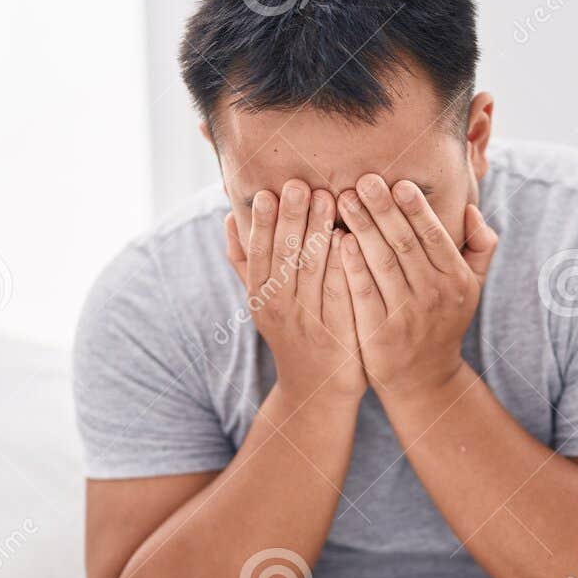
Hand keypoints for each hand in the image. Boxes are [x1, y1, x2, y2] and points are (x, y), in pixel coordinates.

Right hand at [225, 180, 365, 404]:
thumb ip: (245, 263)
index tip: (268, 191)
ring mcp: (309, 322)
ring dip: (319, 232)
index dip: (261, 223)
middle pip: (284, 257)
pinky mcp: (338, 333)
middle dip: (291, 219)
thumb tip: (227, 217)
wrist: (316, 393)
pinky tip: (350, 237)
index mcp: (260, 298)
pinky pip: (340, 293)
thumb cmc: (292, 336)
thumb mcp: (263, 303)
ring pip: (312, 271)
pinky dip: (343, 264)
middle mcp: (280, 309)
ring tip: (329, 197)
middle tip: (299, 184)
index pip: (257, 254)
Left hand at [337, 174, 497, 400]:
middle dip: (383, 209)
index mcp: (455, 280)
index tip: (398, 182)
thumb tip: (472, 209)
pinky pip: (363, 292)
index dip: (417, 209)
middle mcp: (433, 296)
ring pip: (382, 263)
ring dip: (362, 228)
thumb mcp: (471, 288)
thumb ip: (479, 248)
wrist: (424, 380)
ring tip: (344, 199)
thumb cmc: (443, 323)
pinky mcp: (378, 333)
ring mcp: (406, 315)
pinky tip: (337, 240)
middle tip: (363, 179)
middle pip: (405, 244)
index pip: (435, 236)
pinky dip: (351, 265)